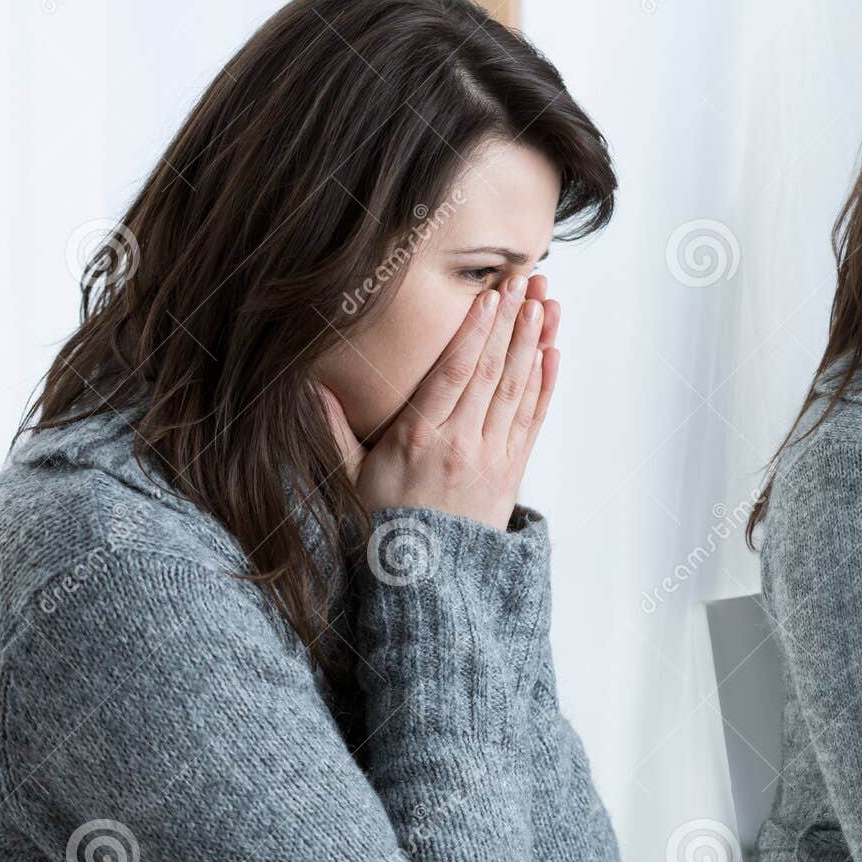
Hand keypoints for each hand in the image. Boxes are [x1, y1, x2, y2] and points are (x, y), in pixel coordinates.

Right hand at [318, 273, 560, 530]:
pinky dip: (545, 382)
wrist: (428, 582)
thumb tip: (308, 388)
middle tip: (525, 280)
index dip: (474, 332)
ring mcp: (491, 457)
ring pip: (517, 389)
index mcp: (418, 440)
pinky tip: (552, 351)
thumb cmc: (385, 526)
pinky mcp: (511, 470)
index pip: (452, 375)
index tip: (489, 297)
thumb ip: (333, 431)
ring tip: (544, 302)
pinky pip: (533, 418)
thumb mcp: (349, 480)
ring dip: (534, 342)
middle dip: (510, 322)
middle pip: (490, 372)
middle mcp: (460, 445)